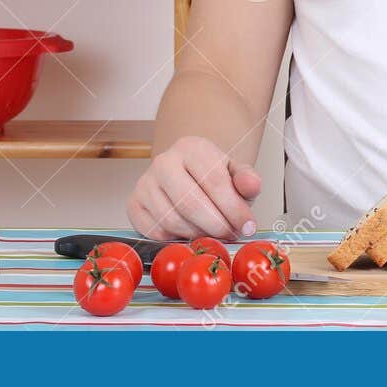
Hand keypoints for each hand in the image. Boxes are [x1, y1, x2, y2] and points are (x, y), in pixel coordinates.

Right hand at [126, 135, 261, 240]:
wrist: (186, 174)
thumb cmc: (212, 176)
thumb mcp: (235, 173)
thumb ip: (247, 179)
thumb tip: (252, 185)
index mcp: (192, 148)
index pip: (213, 181)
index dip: (233, 209)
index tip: (247, 226)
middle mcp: (164, 162)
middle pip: (190, 203)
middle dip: (216, 226)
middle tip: (231, 235)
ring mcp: (145, 183)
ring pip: (172, 220)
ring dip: (198, 234)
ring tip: (213, 233)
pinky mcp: (134, 204)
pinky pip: (156, 232)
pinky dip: (177, 239)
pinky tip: (191, 232)